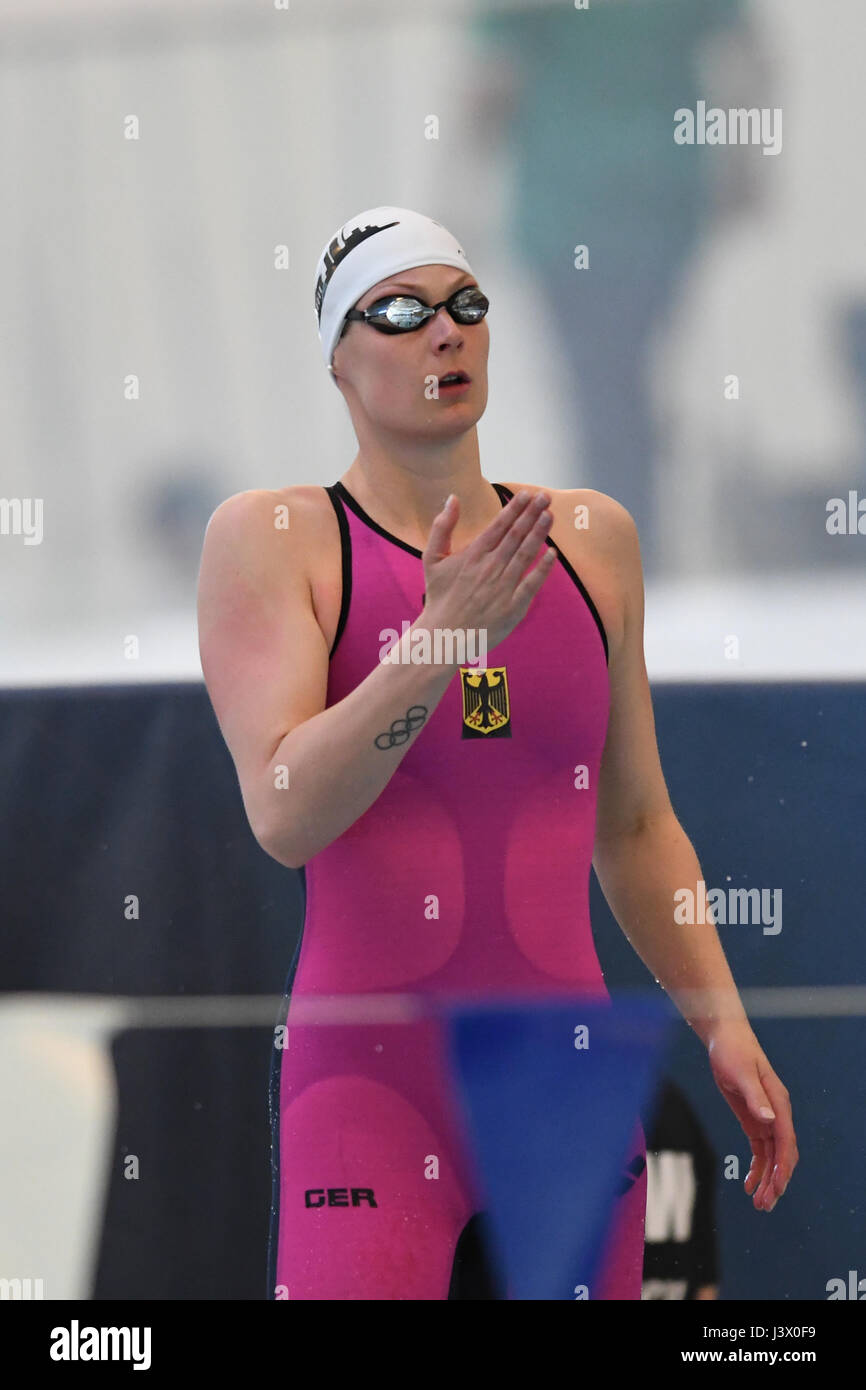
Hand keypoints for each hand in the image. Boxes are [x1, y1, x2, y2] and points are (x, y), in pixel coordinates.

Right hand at [421, 489, 555, 650]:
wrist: (444, 635)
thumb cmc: (439, 596)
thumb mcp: (431, 558)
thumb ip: (442, 527)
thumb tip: (452, 498)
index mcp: (473, 554)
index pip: (499, 525)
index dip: (515, 508)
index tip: (528, 494)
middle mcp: (490, 567)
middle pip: (516, 535)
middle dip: (532, 513)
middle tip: (546, 497)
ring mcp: (503, 587)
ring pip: (526, 554)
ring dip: (539, 533)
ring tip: (550, 515)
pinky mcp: (513, 607)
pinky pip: (532, 583)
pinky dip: (543, 568)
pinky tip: (553, 553)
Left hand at [706, 1019, 797, 1211]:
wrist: (725, 1037)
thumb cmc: (734, 1051)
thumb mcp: (741, 1073)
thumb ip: (755, 1097)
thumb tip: (769, 1119)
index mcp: (779, 1103)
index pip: (785, 1141)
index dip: (783, 1166)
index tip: (777, 1188)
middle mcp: (777, 1113)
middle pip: (782, 1154)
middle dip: (776, 1181)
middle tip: (765, 1205)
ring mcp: (766, 1118)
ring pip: (772, 1156)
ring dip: (767, 1180)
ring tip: (759, 1204)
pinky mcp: (753, 1119)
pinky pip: (759, 1150)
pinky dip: (757, 1168)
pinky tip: (749, 1184)